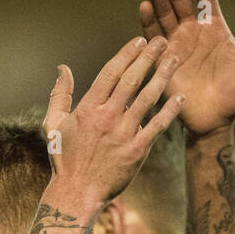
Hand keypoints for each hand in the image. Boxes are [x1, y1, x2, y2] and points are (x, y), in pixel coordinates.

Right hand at [43, 35, 182, 211]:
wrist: (76, 192)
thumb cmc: (64, 158)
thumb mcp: (53, 124)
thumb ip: (60, 94)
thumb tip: (62, 68)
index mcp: (88, 108)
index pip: (111, 72)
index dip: (127, 54)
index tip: (139, 41)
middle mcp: (107, 117)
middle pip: (131, 79)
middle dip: (148, 57)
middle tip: (162, 40)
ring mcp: (123, 134)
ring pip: (147, 98)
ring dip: (162, 76)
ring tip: (174, 60)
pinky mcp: (136, 151)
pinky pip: (157, 126)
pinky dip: (170, 111)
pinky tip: (181, 97)